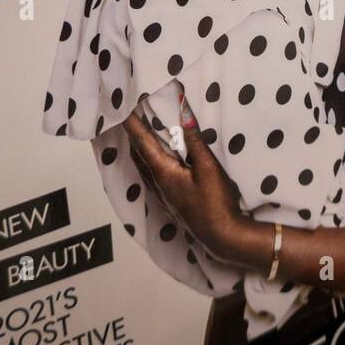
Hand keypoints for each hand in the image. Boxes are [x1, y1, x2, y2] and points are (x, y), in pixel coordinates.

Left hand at [122, 98, 243, 261]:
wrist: (222, 235)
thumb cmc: (215, 201)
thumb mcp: (207, 166)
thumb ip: (194, 139)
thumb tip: (182, 111)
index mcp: (163, 172)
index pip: (143, 142)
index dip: (133, 125)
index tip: (122, 109)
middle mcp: (157, 183)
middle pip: (139, 154)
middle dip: (133, 134)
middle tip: (128, 116)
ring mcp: (162, 194)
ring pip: (143, 165)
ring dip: (139, 148)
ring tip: (137, 133)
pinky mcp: (170, 200)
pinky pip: (150, 174)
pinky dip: (147, 159)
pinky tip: (153, 160)